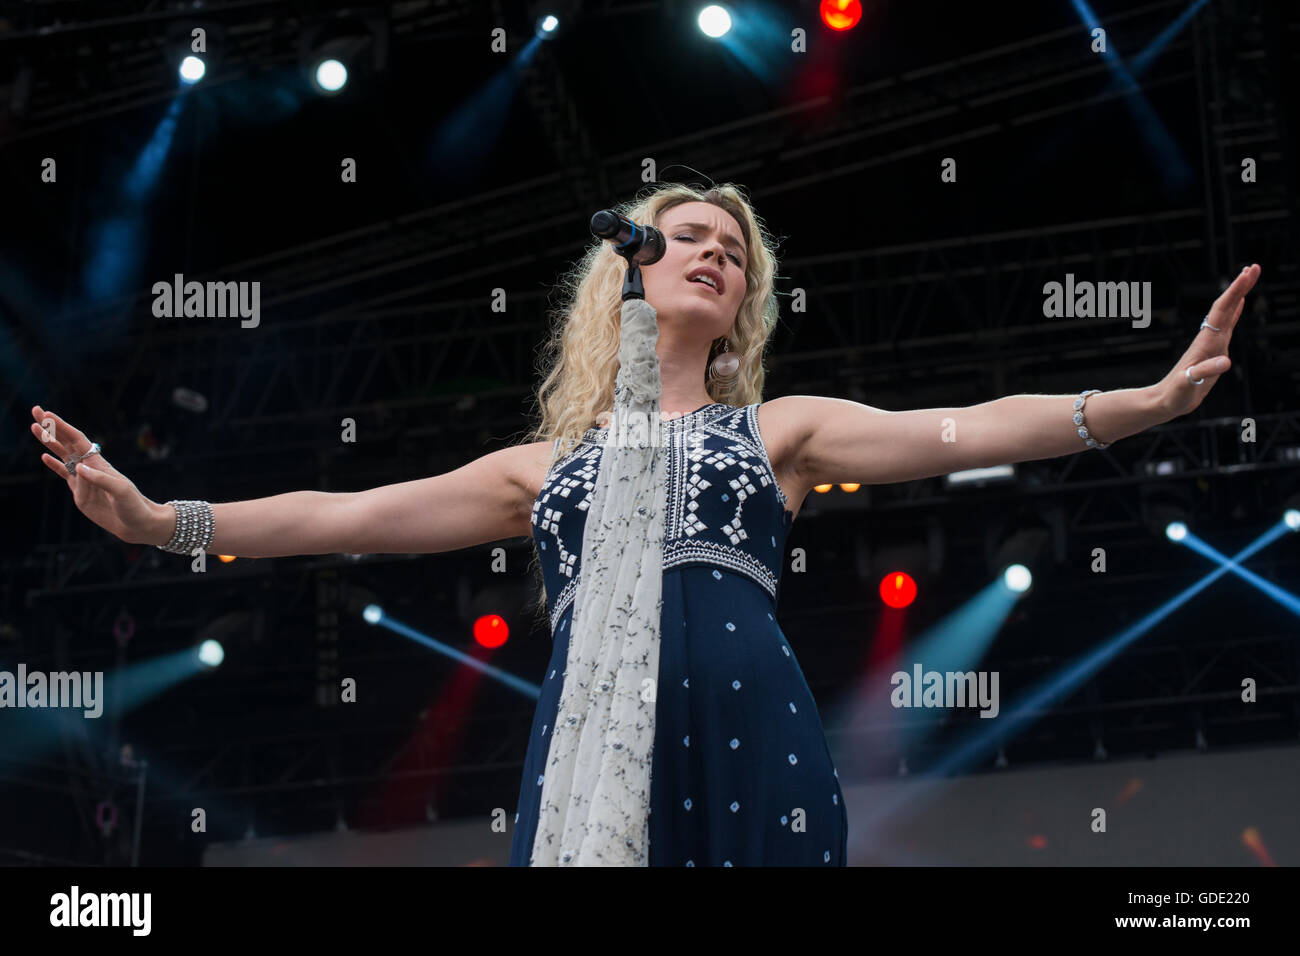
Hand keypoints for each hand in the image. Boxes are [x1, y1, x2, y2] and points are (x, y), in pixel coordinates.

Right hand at [30, 405, 166, 545]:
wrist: (138, 524)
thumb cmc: (134, 505)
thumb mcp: (121, 492)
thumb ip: (101, 480)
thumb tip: (79, 468)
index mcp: (99, 463)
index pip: (77, 440)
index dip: (62, 427)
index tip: (47, 415)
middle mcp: (89, 468)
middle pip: (67, 443)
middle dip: (51, 427)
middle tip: (36, 411)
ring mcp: (84, 480)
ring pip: (63, 456)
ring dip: (49, 442)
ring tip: (35, 428)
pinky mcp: (80, 493)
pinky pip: (65, 475)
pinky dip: (54, 465)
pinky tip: (44, 457)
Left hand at [1153, 264, 1259, 418]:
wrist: (1166, 401)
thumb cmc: (1176, 394)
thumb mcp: (1189, 384)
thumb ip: (1204, 372)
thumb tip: (1226, 362)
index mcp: (1205, 342)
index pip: (1222, 311)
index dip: (1235, 292)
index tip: (1247, 273)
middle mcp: (1210, 339)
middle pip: (1226, 307)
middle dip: (1240, 286)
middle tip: (1254, 266)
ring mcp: (1212, 344)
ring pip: (1228, 313)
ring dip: (1239, 294)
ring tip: (1248, 276)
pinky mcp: (1215, 351)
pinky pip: (1228, 326)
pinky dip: (1236, 312)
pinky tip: (1241, 303)